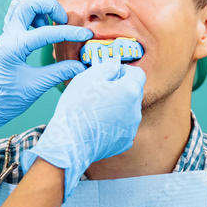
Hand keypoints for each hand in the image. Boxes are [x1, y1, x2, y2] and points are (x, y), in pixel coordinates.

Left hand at [0, 0, 92, 144]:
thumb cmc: (8, 98)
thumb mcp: (37, 87)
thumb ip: (60, 73)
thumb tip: (81, 66)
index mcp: (14, 48)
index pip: (46, 33)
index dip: (69, 32)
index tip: (85, 34)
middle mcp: (8, 37)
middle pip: (28, 4)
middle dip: (50, 7)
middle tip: (63, 22)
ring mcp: (6, 35)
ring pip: (21, 5)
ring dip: (39, 9)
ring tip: (50, 25)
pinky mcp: (7, 37)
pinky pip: (16, 14)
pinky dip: (31, 14)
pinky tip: (41, 28)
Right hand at [20, 58, 145, 199]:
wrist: (69, 141)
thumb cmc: (77, 107)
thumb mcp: (89, 77)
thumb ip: (107, 66)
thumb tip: (115, 64)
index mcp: (130, 91)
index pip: (138, 74)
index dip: (124, 71)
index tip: (110, 75)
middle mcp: (136, 110)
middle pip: (134, 92)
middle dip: (121, 89)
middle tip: (99, 91)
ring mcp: (131, 128)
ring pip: (128, 110)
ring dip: (117, 106)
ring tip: (96, 109)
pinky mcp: (124, 142)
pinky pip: (123, 128)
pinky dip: (114, 124)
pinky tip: (98, 124)